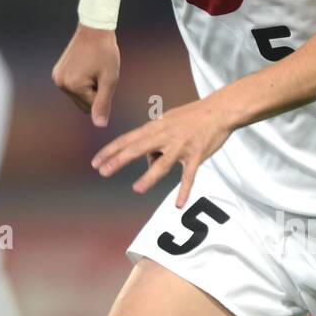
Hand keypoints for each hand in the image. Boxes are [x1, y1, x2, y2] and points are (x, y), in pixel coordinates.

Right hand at [52, 25, 120, 126]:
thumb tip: (99, 125)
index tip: (103, 76)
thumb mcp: (110, 79)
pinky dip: (81, 83)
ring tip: (92, 69)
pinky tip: (85, 67)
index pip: (93, 107)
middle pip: (83, 105)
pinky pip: (73, 88)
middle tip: (98, 73)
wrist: (94, 30)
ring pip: (78, 97)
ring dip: (88, 88)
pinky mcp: (57, 73)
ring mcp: (57, 78)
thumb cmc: (105, 53)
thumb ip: (103, 103)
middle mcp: (61, 83)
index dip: (103, 93)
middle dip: (94, 93)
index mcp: (73, 86)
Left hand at [91, 95, 233, 206]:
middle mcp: (165, 136)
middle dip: (119, 160)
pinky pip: (189, 176)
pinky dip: (184, 191)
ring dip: (149, 176)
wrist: (219, 110)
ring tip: (136, 189)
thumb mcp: (168, 122)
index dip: (110, 151)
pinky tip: (178, 204)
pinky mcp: (197, 155)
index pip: (127, 139)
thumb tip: (148, 162)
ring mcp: (181, 146)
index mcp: (156, 127)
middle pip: (137, 148)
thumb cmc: (192, 117)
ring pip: (163, 163)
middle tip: (103, 172)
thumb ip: (155, 141)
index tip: (95, 162)